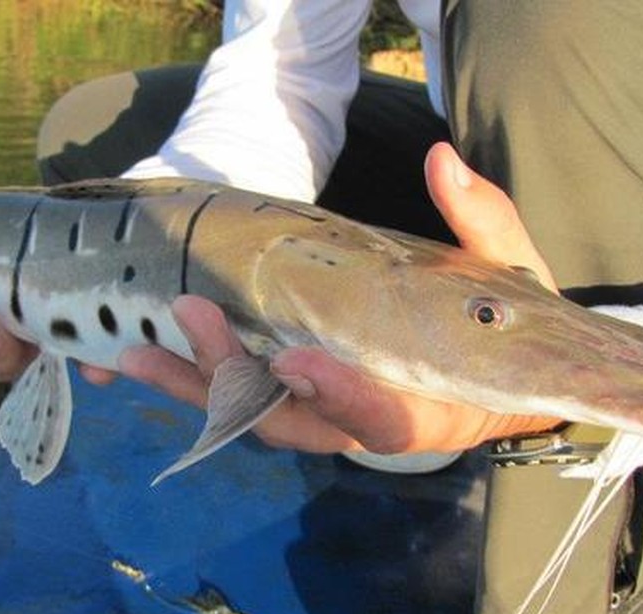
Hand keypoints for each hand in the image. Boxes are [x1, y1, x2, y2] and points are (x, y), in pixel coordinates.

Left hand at [119, 143, 562, 454]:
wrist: (492, 377)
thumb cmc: (498, 330)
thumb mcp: (504, 274)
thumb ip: (480, 223)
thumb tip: (445, 161)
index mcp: (422, 409)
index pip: (375, 416)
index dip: (337, 395)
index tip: (297, 362)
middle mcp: (358, 422)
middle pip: (288, 418)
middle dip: (233, 377)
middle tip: (190, 318)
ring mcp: (319, 415)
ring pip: (249, 414)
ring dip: (194, 384)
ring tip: (138, 353)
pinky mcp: (291, 400)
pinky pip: (237, 400)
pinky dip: (194, 381)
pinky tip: (146, 356)